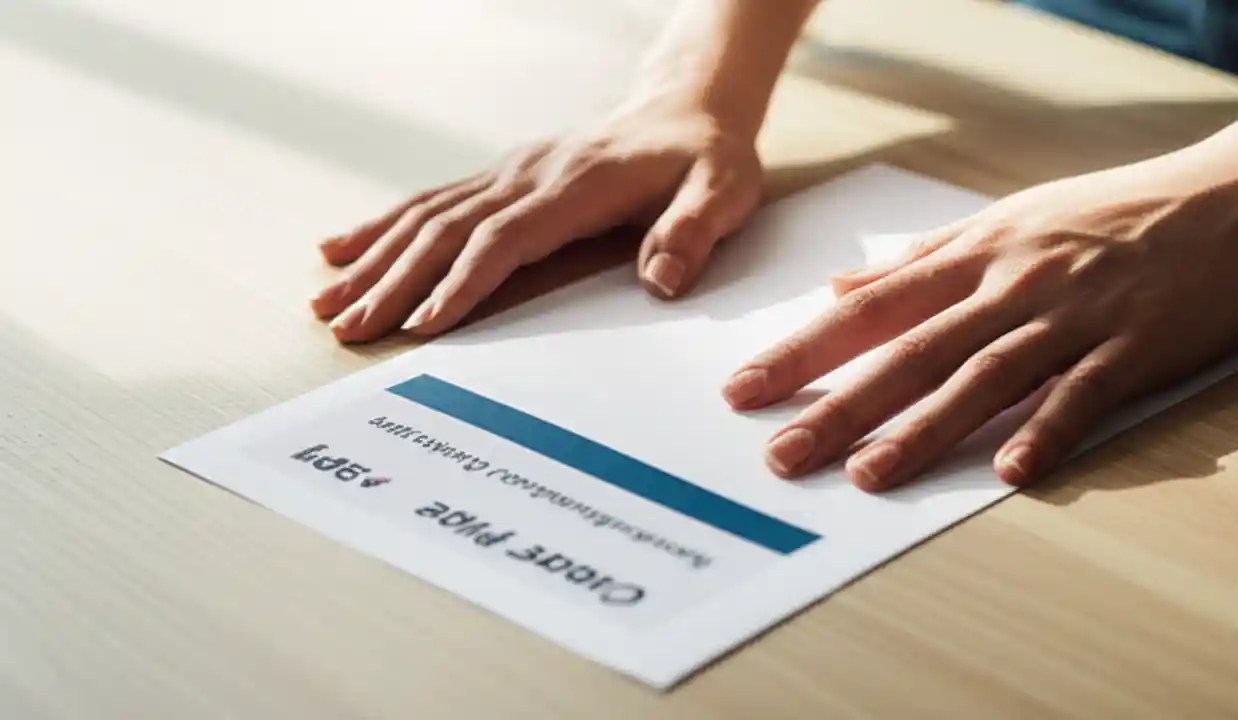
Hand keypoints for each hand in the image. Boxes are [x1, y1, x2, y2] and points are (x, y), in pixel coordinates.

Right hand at [310, 103, 761, 342]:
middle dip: (393, 281)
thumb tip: (662, 280)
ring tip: (326, 301)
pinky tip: (342, 247)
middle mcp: (530, 174)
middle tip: (348, 329)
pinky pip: (432, 200)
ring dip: (374, 258)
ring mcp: (509, 171)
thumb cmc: (705, 158)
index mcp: (577, 185)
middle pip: (447, 229)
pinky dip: (383, 226)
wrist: (686, 107)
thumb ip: (692, 233)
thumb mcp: (723, 192)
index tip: (422, 325)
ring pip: (427, 214)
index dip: (462, 283)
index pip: (504, 238)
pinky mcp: (501, 175)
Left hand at [722, 147, 1237, 490]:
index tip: (745, 388)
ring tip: (866, 476)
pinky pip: (1081, 395)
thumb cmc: (1102, 213)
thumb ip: (917, 260)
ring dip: (922, 430)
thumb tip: (839, 286)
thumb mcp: (1001, 222)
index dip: (801, 351)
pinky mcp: (1130, 348)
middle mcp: (1009, 285)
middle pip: (909, 352)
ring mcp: (1069, 317)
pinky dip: (1045, 431)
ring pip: (981, 377)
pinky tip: (1007, 471)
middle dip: (838, 406)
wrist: (1225, 199)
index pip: (867, 310)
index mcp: (971, 256)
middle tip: (782, 454)